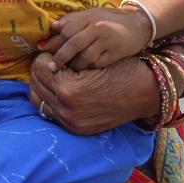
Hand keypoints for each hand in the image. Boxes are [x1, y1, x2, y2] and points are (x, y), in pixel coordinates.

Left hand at [28, 52, 158, 135]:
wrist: (147, 93)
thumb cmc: (121, 70)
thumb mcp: (90, 60)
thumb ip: (63, 61)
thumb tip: (41, 58)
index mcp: (68, 90)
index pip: (39, 67)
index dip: (45, 56)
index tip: (52, 52)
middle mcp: (66, 109)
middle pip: (36, 84)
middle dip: (41, 71)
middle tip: (50, 63)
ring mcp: (70, 122)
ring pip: (39, 100)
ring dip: (42, 86)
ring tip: (53, 76)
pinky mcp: (75, 129)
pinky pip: (50, 113)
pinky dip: (50, 100)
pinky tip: (58, 90)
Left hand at [41, 6, 151, 71]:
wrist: (137, 24)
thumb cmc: (109, 20)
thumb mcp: (90, 14)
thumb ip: (72, 20)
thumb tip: (53, 27)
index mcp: (88, 17)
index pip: (66, 32)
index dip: (55, 43)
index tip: (46, 51)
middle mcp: (97, 28)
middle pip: (73, 44)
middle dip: (60, 57)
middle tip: (51, 67)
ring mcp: (108, 41)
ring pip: (85, 56)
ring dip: (75, 65)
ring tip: (70, 68)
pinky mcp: (117, 52)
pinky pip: (98, 63)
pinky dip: (89, 67)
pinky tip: (86, 68)